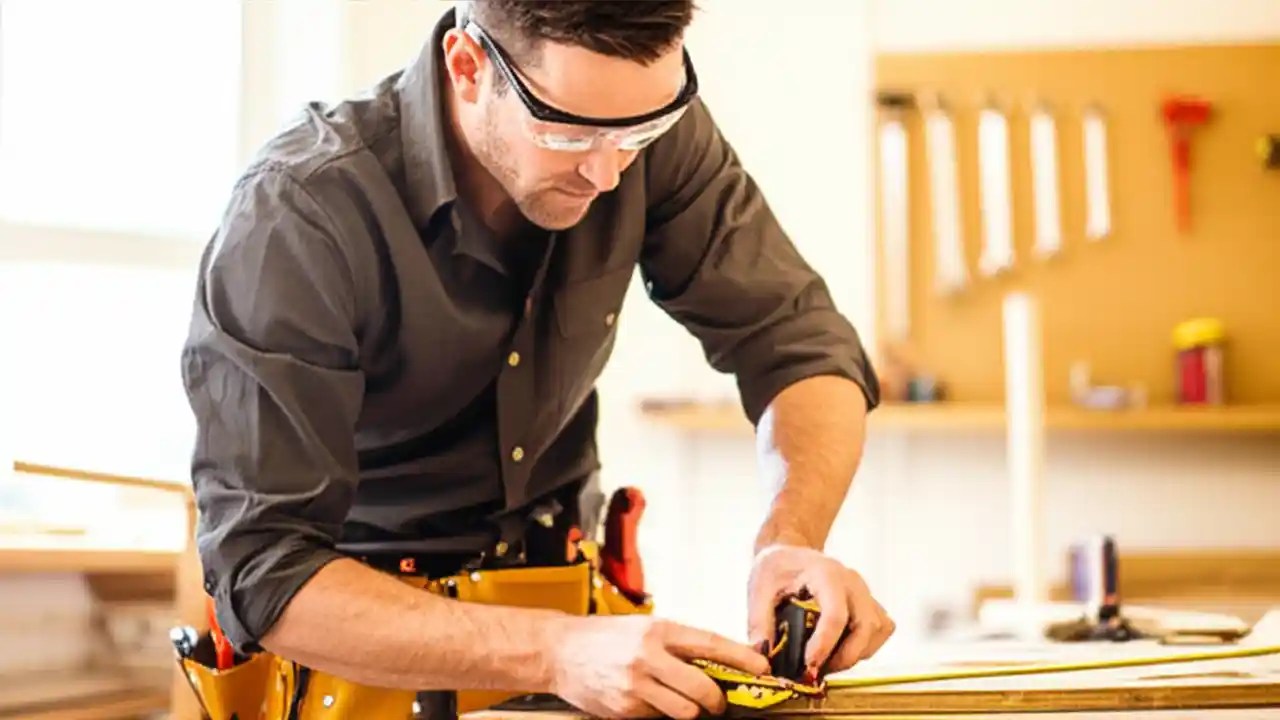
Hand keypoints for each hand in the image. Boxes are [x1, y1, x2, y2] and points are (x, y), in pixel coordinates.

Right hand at [548, 614, 769, 718]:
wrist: (558, 651)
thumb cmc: (605, 637)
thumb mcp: (644, 627)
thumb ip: (678, 643)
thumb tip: (720, 660)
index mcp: (658, 630)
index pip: (710, 644)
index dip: (741, 658)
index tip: (761, 667)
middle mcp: (648, 657)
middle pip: (703, 687)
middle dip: (718, 700)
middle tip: (719, 701)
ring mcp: (635, 686)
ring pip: (685, 711)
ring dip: (692, 711)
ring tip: (685, 701)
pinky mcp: (623, 709)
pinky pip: (658, 718)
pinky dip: (663, 713)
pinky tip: (653, 701)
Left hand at [747, 544, 893, 679]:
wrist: (789, 552)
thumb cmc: (775, 568)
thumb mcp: (758, 589)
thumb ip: (758, 622)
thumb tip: (762, 654)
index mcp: (826, 574)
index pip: (835, 614)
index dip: (825, 645)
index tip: (808, 665)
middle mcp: (852, 582)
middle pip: (865, 627)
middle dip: (844, 657)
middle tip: (815, 670)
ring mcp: (865, 592)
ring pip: (876, 631)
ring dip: (855, 654)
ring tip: (825, 660)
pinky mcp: (870, 603)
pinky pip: (880, 631)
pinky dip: (864, 647)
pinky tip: (840, 649)